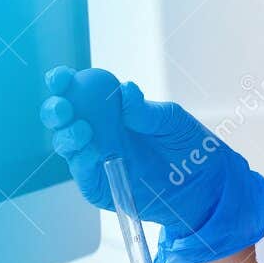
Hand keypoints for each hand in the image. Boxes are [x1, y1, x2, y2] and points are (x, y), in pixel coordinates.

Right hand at [38, 67, 263, 262]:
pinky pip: (83, 173)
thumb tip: (124, 90)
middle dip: (57, 109)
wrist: (206, 182)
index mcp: (112, 111)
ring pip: (68, 145)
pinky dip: (81, 161)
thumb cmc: (190, 145)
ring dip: (67, 135)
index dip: (65, 84)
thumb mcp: (172, 121)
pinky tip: (89, 150)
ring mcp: (96, 159)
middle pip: (64, 119)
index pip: (81, 94)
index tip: (61, 77)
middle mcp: (98, 133)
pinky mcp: (99, 185)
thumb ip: (145, 111)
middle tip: (63, 105)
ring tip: (80, 128)